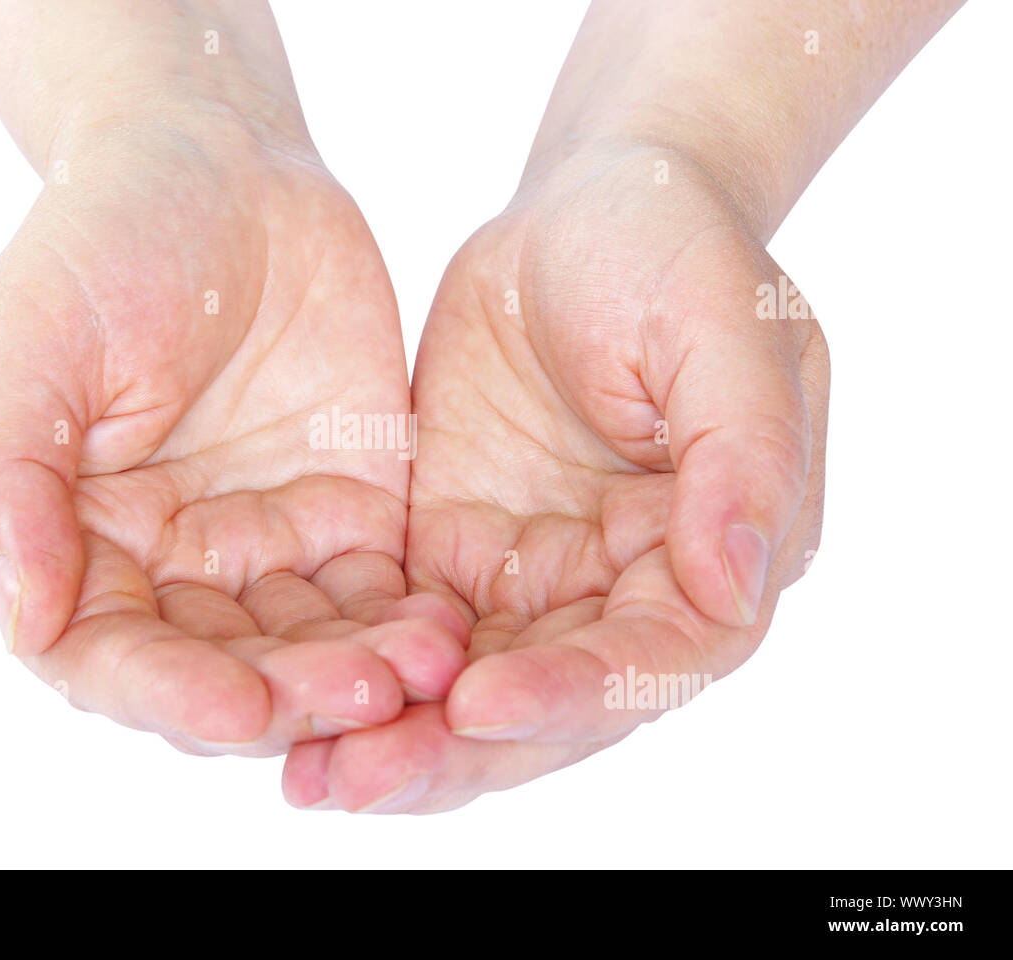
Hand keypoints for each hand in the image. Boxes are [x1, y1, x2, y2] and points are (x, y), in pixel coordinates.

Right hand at [0, 110, 466, 757]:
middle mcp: (168, 568)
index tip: (236, 708)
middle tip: (363, 698)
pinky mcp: (348, 518)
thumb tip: (23, 621)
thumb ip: (6, 479)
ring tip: (425, 671)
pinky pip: (381, 596)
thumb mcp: (30, 341)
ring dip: (363, 675)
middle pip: (224, 673)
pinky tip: (452, 631)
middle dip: (291, 697)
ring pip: (310, 650)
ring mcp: (263, 548)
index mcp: (77, 542)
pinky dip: (412, 624)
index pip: (109, 659)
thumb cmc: (101, 240)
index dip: (166, 695)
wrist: (221, 162)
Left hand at [282, 142, 828, 809]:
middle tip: (357, 781)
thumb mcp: (725, 332)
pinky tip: (292, 708)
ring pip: (471, 688)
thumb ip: (741, 460)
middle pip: (547, 703)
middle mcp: (622, 589)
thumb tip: (737, 589)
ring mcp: (536, 578)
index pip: (650, 659)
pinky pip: (408, 633)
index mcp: (707, 553)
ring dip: (399, 737)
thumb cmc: (678, 250)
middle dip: (458, 750)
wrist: (587, 206)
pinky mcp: (459, 553)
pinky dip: (362, 675)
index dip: (570, 694)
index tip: (475, 704)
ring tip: (312, 779)